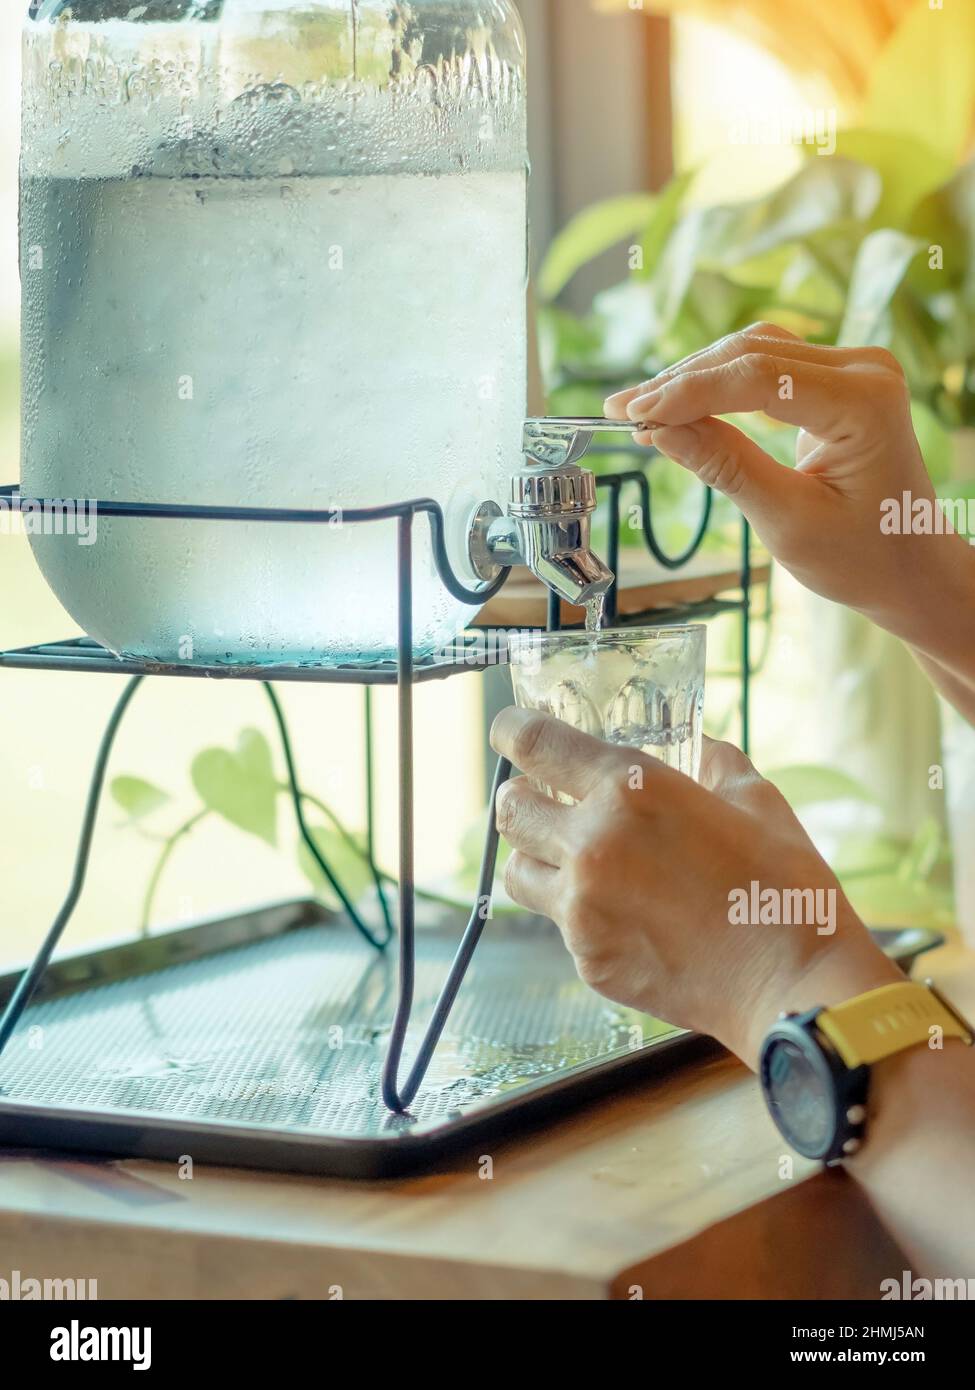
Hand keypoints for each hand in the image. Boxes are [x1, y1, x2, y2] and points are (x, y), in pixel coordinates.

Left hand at [491, 707, 899, 1066]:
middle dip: (521, 798)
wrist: (792, 984)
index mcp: (631, 790)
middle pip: (509, 810)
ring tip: (575, 861)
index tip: (509, 729)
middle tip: (544, 800)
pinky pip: (560, 926)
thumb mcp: (758, 802)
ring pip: (518, 872)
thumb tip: (702, 750)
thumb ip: (717, 765)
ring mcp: (583, 909)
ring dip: (537, 858)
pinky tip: (627, 916)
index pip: (534, 744)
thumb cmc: (784, 887)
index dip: (512, 730)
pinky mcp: (588, 961)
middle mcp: (591, 844)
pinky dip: (579, 914)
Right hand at [604, 323, 974, 653]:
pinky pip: (766, 366)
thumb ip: (726, 468)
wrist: (910, 567)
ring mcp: (854, 369)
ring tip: (639, 409)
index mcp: (864, 404)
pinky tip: (676, 404)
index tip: (632, 415)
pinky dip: (718, 383)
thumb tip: (659, 430)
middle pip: (753, 353)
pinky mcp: (837, 379)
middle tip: (621, 411)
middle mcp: (865, 370)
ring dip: (694, 377)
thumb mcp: (787, 521)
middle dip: (682, 381)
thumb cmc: (862, 557)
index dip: (688, 393)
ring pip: (754, 351)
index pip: (758, 378)